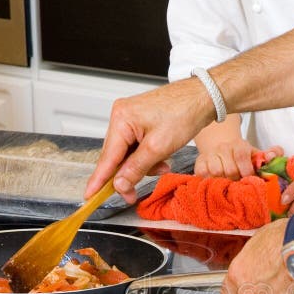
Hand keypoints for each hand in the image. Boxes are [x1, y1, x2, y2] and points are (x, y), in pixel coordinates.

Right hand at [85, 78, 214, 202]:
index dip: (99, 180)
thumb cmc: (184, 112)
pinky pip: (138, 147)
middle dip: (129, 175)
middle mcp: (122, 117)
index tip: (90, 196)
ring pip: (129, 154)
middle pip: (117, 157)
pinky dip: (148, 158)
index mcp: (121, 119)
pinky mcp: (141, 122)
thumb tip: (120, 184)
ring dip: (143, 166)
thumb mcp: (159, 147)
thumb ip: (136, 168)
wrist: (203, 97)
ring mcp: (131, 119)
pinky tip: (162, 159)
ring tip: (162, 167)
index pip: (107, 157)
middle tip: (132, 195)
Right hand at [195, 138, 282, 179]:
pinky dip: (209, 182)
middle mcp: (223, 148)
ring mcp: (210, 155)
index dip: (247, 172)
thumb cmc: (242, 157)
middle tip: (239, 186)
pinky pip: (202, 175)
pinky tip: (216, 184)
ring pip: (215, 172)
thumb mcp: (257, 155)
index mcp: (239, 145)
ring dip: (223, 182)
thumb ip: (271, 154)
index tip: (250, 180)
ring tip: (228, 186)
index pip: (242, 157)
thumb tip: (274, 155)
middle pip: (229, 169)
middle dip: (236, 180)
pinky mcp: (199, 163)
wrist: (221, 148)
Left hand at [221, 219, 293, 293]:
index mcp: (240, 276)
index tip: (242, 288)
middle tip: (274, 274)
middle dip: (262, 290)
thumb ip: (252, 257)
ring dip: (281, 292)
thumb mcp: (259, 240)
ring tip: (293, 273)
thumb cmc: (285, 239)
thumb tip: (257, 256)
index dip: (237, 291)